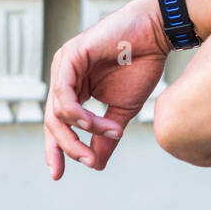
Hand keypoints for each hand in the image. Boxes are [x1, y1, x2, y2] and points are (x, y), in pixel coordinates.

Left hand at [43, 0, 170, 178]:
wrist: (157, 35)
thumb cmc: (141, 65)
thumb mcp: (122, 111)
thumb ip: (106, 136)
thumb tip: (97, 164)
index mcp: (73, 88)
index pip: (57, 124)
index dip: (56, 150)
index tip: (58, 174)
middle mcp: (63, 77)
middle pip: (53, 122)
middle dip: (68, 147)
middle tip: (90, 161)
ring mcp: (64, 65)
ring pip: (57, 112)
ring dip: (83, 131)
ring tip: (111, 133)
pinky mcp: (71, 56)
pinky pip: (65, 94)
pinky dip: (78, 114)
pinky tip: (92, 123)